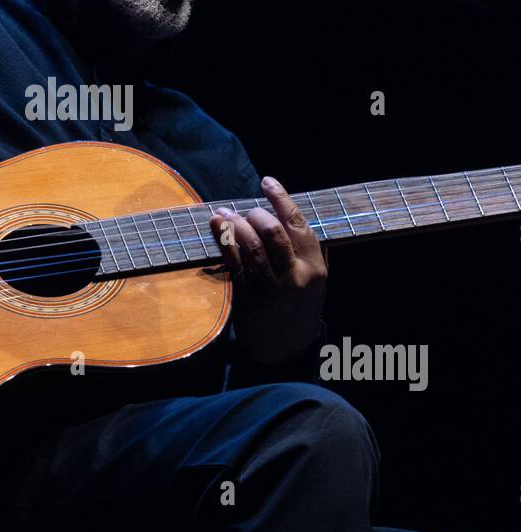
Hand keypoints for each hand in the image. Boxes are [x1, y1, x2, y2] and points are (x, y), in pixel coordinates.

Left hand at [210, 176, 327, 366]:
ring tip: (224, 213)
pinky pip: (234, 264)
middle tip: (247, 210)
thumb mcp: (316, 280)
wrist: (286, 350)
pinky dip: (223, 241)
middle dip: (255, 213)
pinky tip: (216, 225)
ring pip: (251, 246)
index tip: (267, 181)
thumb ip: (308, 249)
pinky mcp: (249, 299)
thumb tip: (289, 210)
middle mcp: (295, 276)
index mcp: (315, 267)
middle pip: (273, 232)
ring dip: (235, 224)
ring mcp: (271, 289)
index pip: (298, 224)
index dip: (281, 198)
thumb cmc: (299, 306)